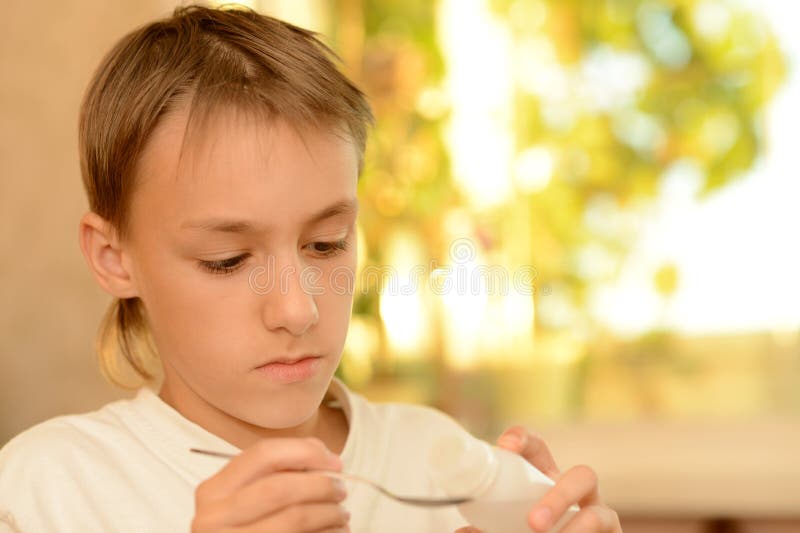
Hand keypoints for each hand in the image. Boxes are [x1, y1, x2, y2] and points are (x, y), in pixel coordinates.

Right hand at [191, 437, 349, 531]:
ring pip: (294, 519)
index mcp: (213, 491)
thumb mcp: (245, 497)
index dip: (305, 452)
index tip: (333, 461)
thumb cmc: (244, 526)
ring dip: (328, 514)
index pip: (263, 455)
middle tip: (341, 489)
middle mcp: (214, 518)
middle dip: (320, 485)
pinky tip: (335, 531)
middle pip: (280, 488)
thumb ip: (277, 471)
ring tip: (341, 514)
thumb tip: (321, 453)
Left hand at [496, 426, 621, 532]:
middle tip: (534, 523)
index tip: (506, 446)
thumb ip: (488, 529)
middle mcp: (580, 496)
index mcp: (548, 483)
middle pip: (582, 476)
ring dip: (575, 531)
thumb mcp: (510, 529)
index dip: (525, 440)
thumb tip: (463, 532)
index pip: (539, 450)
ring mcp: (601, 519)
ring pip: (598, 517)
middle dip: (559, 496)